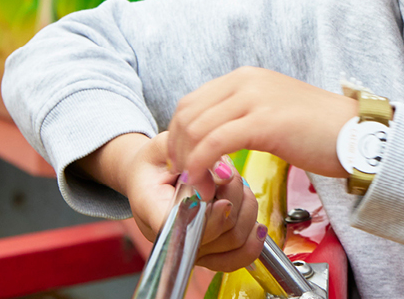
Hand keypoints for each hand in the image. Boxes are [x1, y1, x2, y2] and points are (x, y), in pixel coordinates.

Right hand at [85, 133, 265, 271]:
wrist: (146, 179)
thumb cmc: (153, 162)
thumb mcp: (164, 146)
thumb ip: (191, 155)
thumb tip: (224, 173)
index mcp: (151, 207)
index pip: (184, 225)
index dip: (210, 217)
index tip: (224, 200)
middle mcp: (171, 236)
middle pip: (216, 232)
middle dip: (233, 198)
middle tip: (230, 174)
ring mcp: (189, 247)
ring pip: (232, 241)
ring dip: (245, 210)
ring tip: (238, 186)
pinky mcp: (205, 252)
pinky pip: (234, 258)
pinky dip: (251, 244)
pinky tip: (257, 226)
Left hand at [168, 67, 356, 199]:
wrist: (358, 134)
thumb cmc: (321, 131)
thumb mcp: (274, 112)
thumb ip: (243, 117)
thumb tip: (213, 140)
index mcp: (246, 77)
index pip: (191, 101)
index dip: (177, 135)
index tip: (182, 163)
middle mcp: (246, 81)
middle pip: (186, 113)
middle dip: (177, 150)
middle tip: (185, 179)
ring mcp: (254, 98)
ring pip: (195, 128)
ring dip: (187, 162)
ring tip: (197, 186)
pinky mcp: (263, 122)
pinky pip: (213, 143)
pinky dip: (201, 166)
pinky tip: (207, 183)